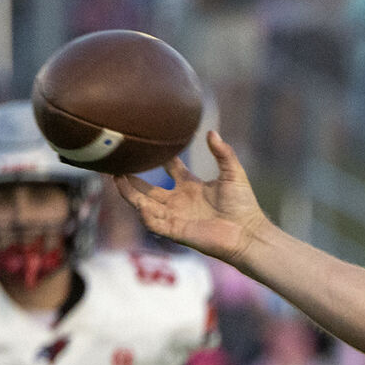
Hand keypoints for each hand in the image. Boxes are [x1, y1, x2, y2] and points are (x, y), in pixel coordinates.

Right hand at [113, 132, 270, 264]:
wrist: (248, 232)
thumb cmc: (243, 205)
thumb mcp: (233, 173)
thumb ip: (222, 152)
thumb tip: (211, 132)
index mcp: (191, 186)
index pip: (171, 168)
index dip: (160, 157)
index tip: (148, 144)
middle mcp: (180, 201)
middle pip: (149, 189)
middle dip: (132, 179)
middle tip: (116, 164)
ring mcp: (176, 217)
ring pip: (145, 205)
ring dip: (130, 194)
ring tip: (115, 178)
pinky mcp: (177, 231)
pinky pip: (155, 223)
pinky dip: (146, 215)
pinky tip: (139, 205)